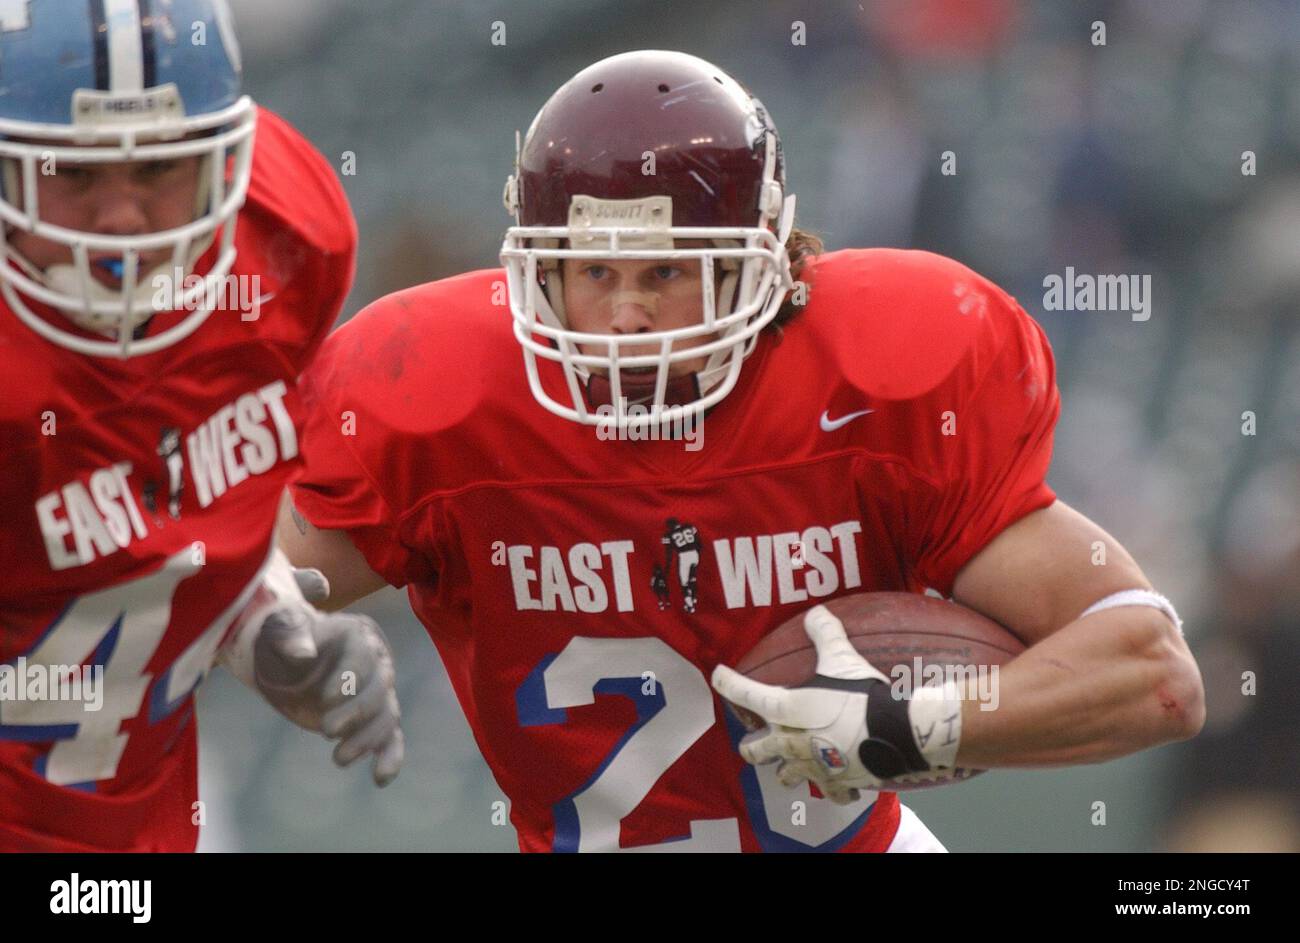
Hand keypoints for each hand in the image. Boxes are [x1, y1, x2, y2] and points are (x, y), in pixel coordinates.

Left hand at [252, 568, 404, 786]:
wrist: (284, 657)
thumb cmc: (282, 637)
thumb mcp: (278, 627)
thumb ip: (290, 634)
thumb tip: (302, 654)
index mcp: (358, 634)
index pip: (365, 656)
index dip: (350, 678)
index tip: (325, 699)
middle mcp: (377, 661)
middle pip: (381, 688)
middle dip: (357, 712)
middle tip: (326, 731)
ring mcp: (376, 691)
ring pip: (386, 715)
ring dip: (368, 739)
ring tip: (338, 759)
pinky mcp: (370, 718)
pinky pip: (390, 736)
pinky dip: (390, 757)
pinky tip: (381, 779)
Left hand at [711, 605, 960, 803]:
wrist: (895, 735)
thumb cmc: (861, 695)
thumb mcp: (842, 658)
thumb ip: (825, 634)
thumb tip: (816, 612)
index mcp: (787, 709)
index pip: (746, 693)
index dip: (728, 683)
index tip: (717, 676)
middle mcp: (791, 741)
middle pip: (757, 751)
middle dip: (751, 748)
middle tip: (750, 743)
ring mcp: (812, 766)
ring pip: (787, 776)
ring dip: (786, 771)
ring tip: (790, 765)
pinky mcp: (836, 782)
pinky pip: (830, 792)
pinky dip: (833, 788)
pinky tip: (838, 783)